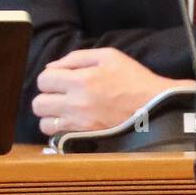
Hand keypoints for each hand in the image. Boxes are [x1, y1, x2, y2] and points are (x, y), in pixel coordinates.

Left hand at [32, 47, 189, 137]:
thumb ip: (76, 57)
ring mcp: (81, 124)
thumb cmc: (134, 80)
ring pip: (45, 124)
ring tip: (64, 113)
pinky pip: (59, 138)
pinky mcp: (88, 138)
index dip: (49, 79)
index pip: (43, 80)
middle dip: (46, 98)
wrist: (156, 107)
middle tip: (60, 97)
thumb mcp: (108, 56)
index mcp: (80, 80)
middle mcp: (76, 103)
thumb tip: (52, 67)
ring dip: (51, 117)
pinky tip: (71, 125)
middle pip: (38, 104)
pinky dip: (60, 132)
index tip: (60, 81)